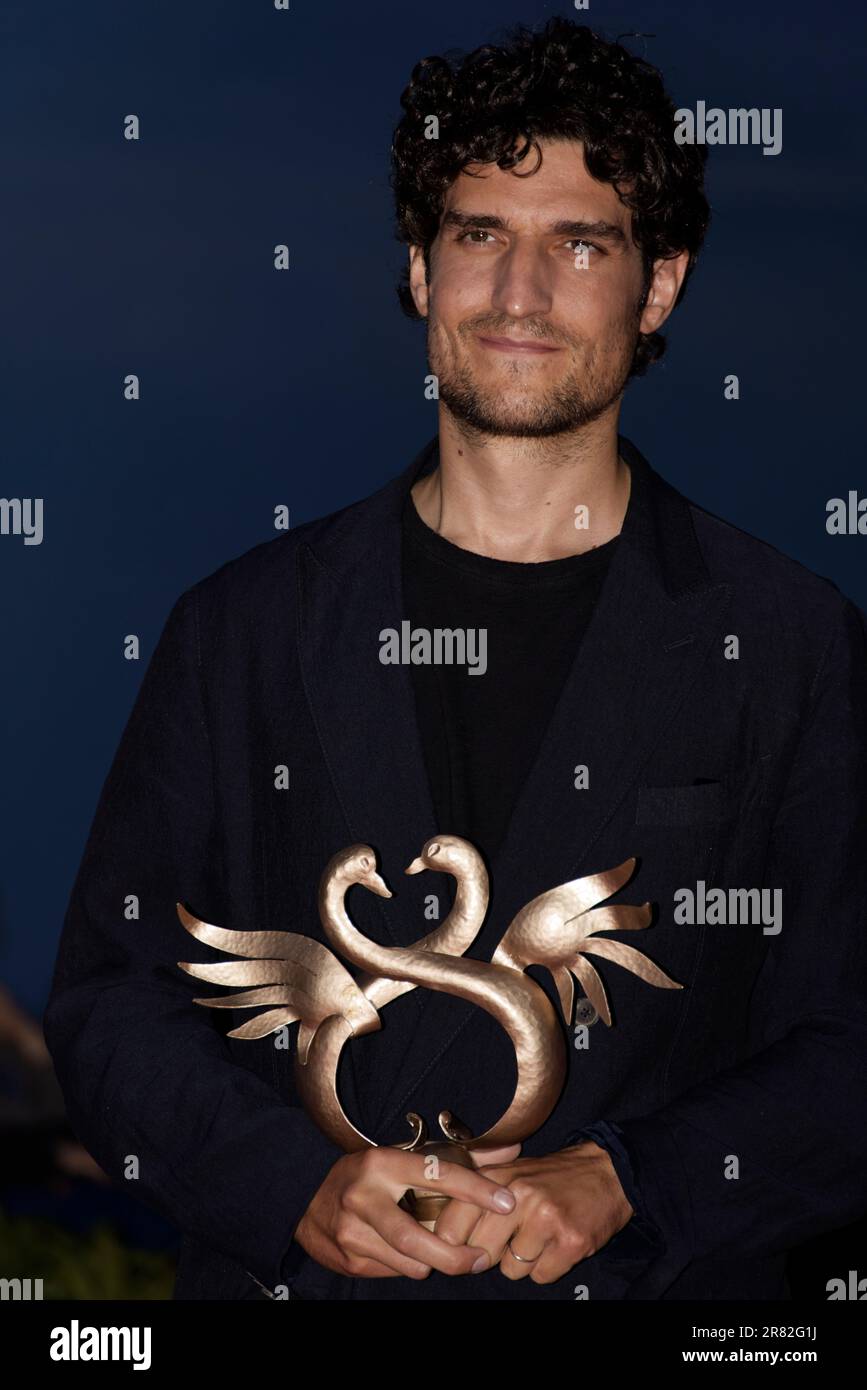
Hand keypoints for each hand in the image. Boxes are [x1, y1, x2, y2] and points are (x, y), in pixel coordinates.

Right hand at [293, 1144, 518, 1278]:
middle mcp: (364, 1196)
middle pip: (416, 1238)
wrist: (304, 1198)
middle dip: (454, 1256)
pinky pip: (394, 1271)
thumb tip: (511, 1150)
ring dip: (432, 1262)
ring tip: (443, 1253)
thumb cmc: (366, 1174)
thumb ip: (459, 1156)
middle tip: (481, 1259)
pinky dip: (409, 1266)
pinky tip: (409, 1253)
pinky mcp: (348, 1258)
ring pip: (409, 1262)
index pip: (437, 1175)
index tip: (506, 1200)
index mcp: (382, 1164)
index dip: (475, 1190)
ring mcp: (352, 1231)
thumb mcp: (402, 1156)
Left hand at [434, 1140, 633, 1282]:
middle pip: (481, 1254)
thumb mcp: (509, 1174)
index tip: (464, 1247)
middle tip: (512, 1238)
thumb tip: (442, 1237)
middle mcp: (518, 1196)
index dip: (454, 1245)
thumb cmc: (550, 1178)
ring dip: (524, 1262)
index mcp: (496, 1179)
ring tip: (540, 1237)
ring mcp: (545, 1219)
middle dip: (493, 1254)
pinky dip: (548, 1268)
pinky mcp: (570, 1242)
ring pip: (512, 1270)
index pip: (451, 1226)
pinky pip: (541, 1277)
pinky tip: (557, 1244)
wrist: (606, 1172)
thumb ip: (475, 1199)